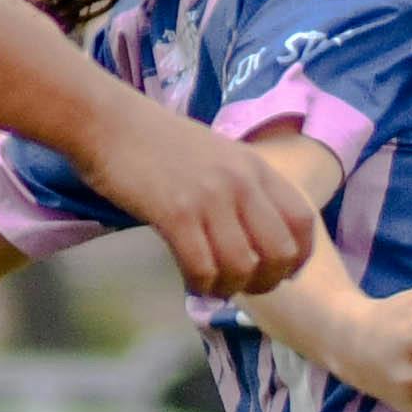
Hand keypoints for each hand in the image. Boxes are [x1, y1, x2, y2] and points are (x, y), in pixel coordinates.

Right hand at [78, 101, 316, 297]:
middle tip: (243, 284)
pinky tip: (192, 279)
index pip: (302, 222)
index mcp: (256, 167)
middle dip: (267, 281)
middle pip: (280, 252)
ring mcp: (210, 198)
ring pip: (243, 267)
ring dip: (231, 287)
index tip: (280, 272)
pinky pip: (204, 268)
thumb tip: (258, 237)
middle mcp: (241, 182)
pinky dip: (202, 285)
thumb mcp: (219, 156)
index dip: (298, 258)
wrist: (109, 123)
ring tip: (214, 285)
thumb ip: (244, 189)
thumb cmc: (159, 142)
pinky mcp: (176, 214)